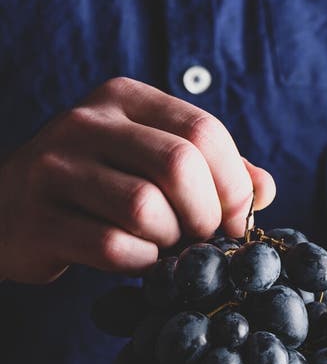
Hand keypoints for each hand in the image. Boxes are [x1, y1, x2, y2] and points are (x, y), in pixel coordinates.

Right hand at [0, 77, 274, 282]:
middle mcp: (87, 122)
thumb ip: (211, 170)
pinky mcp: (40, 218)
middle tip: (199, 237)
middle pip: (180, 166)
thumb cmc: (95, 189)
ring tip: (161, 246)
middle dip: (204, 215)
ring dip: (168, 242)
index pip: (204, 131)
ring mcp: (56, 168)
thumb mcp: (149, 161)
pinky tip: (133, 261)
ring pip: (145, 208)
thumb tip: (265, 189)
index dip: (233, 184)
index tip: (233, 220)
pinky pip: (113, 247)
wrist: (7, 212)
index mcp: (124, 98)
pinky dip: (138, 264)